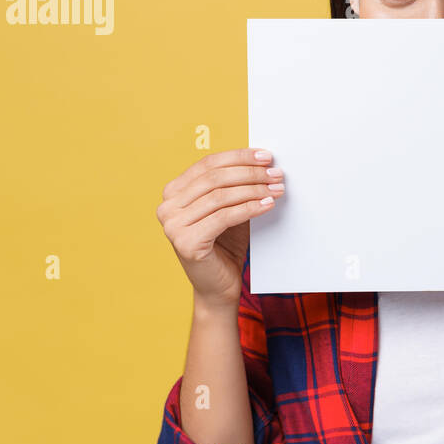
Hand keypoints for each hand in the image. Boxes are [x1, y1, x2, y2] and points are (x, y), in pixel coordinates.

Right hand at [155, 148, 282, 307]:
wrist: (218, 286)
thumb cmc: (225, 245)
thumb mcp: (229, 208)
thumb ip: (235, 185)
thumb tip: (263, 162)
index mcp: (173, 192)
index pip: (208, 164)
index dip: (239, 157)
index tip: (266, 156)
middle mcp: (167, 207)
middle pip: (215, 178)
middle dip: (250, 173)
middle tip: (276, 173)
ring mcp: (173, 226)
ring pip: (220, 196)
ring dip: (254, 190)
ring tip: (277, 189)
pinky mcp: (186, 243)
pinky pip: (224, 217)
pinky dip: (249, 208)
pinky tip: (267, 205)